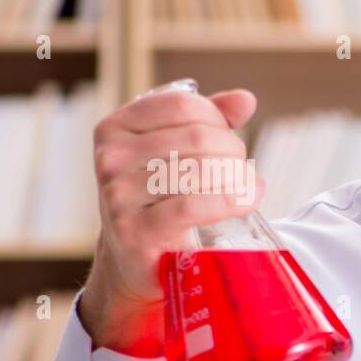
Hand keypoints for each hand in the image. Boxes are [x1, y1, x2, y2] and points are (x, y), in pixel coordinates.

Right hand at [81, 85, 261, 354]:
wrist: (135, 261)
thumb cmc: (160, 201)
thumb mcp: (176, 155)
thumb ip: (209, 122)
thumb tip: (245, 100)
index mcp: (114, 128)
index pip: (183, 104)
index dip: (218, 119)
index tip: (229, 138)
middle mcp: (110, 158)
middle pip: (198, 136)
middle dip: (233, 151)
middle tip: (241, 170)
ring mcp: (119, 195)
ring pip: (200, 169)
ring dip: (238, 176)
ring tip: (248, 186)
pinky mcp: (137, 231)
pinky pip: (195, 205)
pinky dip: (233, 199)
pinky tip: (249, 199)